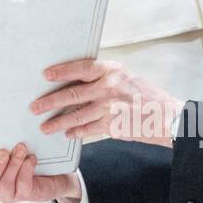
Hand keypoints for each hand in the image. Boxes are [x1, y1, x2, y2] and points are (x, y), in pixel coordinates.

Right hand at [0, 143, 80, 202]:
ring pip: (6, 184)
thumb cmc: (22, 156)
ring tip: (20, 147)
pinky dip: (26, 169)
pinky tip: (31, 158)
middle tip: (2, 152)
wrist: (52, 171)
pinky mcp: (26, 195)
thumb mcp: (7, 150)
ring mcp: (9, 195)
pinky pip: (23, 184)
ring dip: (13, 164)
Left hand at [31, 57, 184, 147]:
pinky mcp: (112, 126)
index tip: (45, 75)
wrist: (168, 117)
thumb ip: (103, 78)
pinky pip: (87, 129)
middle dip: (49, 102)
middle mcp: (108, 87)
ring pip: (76, 116)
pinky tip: (68, 134)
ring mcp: (109, 108)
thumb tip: (76, 81)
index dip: (61, 71)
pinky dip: (76, 132)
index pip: (80, 68)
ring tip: (45, 126)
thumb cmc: (146, 96)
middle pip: (72, 94)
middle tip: (34, 107)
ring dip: (58, 122)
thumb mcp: (125, 77)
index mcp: (111, 71)